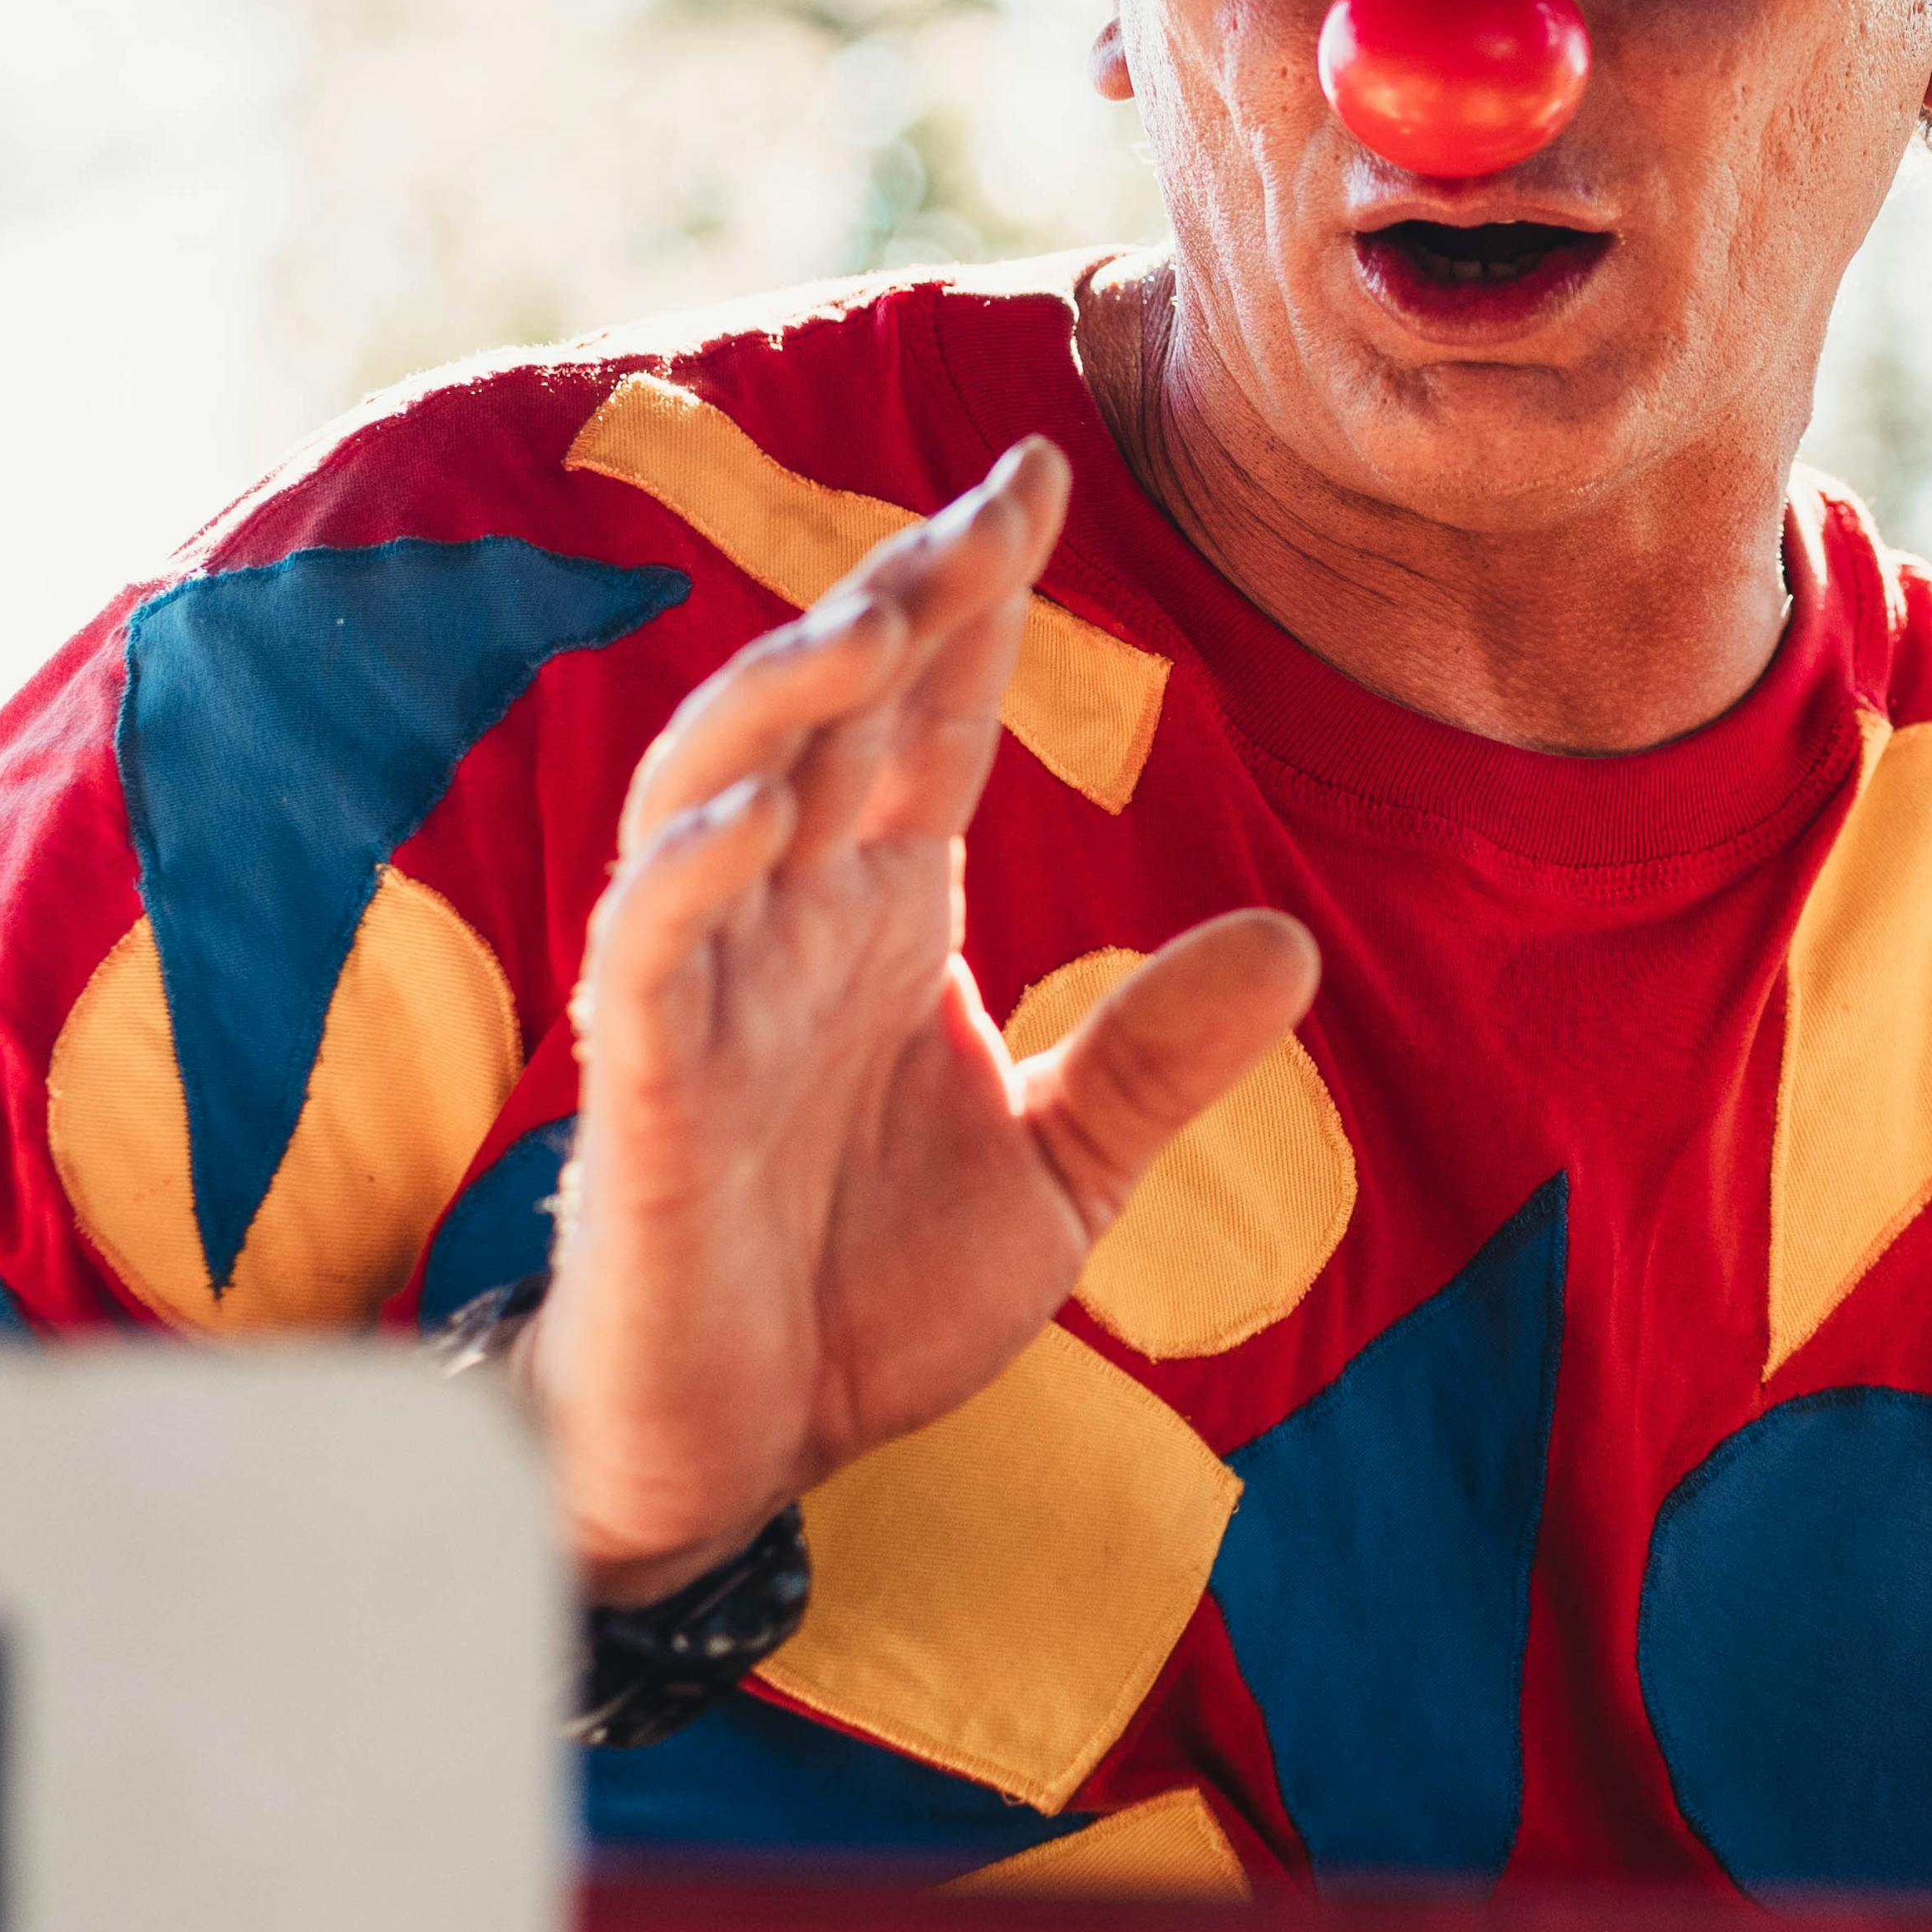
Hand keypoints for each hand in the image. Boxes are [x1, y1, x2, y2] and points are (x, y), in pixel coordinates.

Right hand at [516, 437, 1318, 1596]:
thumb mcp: (1060, 1178)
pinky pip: (646, 953)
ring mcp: (701, 995)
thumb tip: (1292, 941)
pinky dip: (688, 874)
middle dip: (900, 598)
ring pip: (716, 791)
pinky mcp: (640, 1093)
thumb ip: (1153, 1060)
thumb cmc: (863, 1299)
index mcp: (882, 912)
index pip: (932, 717)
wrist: (742, 1460)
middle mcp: (786, 920)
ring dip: (789, 695)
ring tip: (879, 612)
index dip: (977, 595)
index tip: (1044, 472)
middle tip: (990, 502)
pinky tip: (754, 817)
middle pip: (832, 715)